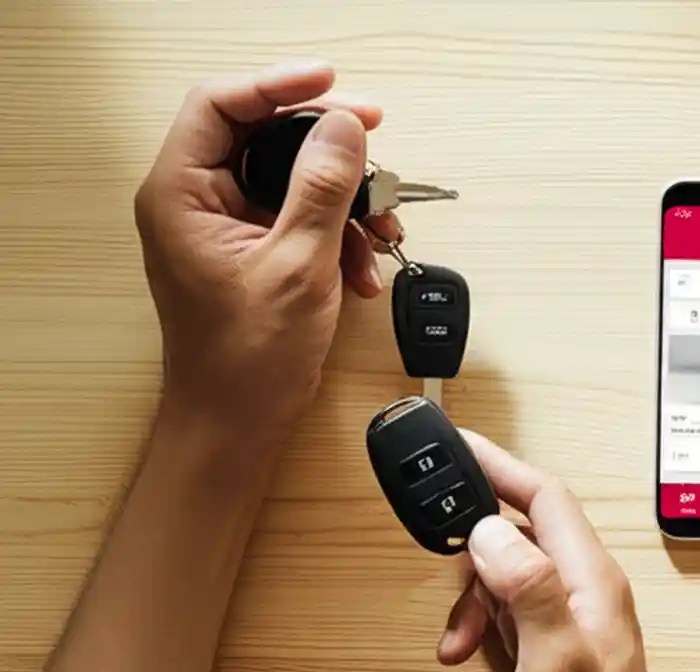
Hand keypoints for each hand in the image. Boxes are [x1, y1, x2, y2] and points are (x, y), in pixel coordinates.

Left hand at [133, 60, 399, 437]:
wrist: (238, 425)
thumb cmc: (246, 362)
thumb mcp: (297, 265)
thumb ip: (323, 189)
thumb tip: (344, 126)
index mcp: (181, 194)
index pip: (222, 105)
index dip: (279, 85)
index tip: (334, 84)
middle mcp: (197, 200)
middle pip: (264, 134)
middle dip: (330, 148)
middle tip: (376, 149)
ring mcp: (226, 225)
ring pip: (292, 177)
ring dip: (346, 201)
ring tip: (382, 232)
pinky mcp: (254, 248)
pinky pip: (301, 215)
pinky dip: (340, 233)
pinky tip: (364, 267)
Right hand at [438, 431, 650, 671]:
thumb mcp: (556, 663)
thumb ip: (531, 590)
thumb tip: (493, 532)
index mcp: (594, 581)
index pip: (546, 497)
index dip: (502, 465)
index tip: (461, 444)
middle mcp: (585, 589)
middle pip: (520, 530)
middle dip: (474, 547)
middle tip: (444, 562)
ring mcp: (569, 616)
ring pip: (506, 570)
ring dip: (472, 595)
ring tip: (460, 634)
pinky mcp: (551, 640)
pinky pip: (507, 607)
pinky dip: (478, 620)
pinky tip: (468, 648)